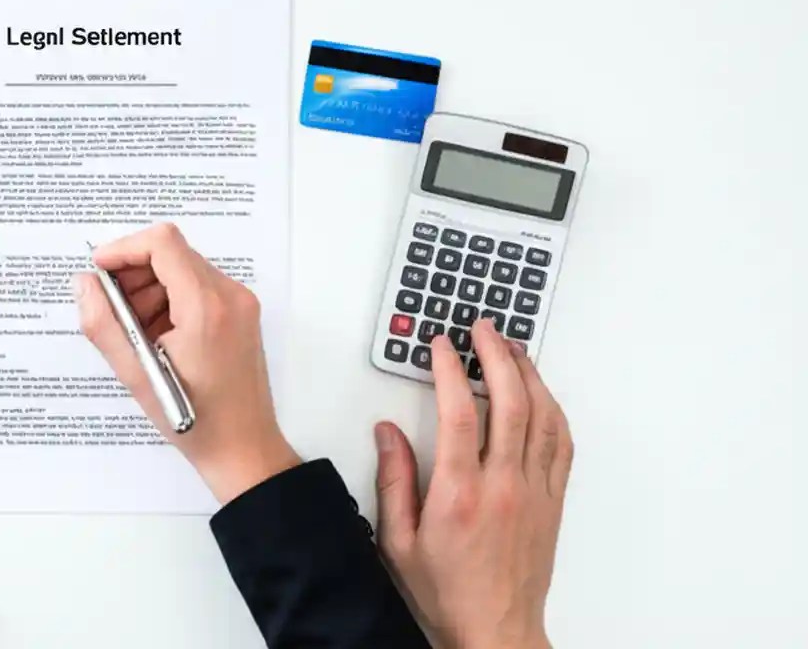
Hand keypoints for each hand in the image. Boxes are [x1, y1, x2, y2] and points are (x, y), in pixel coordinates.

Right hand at [73, 223, 299, 503]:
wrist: (243, 448)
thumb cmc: (197, 421)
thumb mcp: (136, 374)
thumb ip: (103, 324)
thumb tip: (84, 285)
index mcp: (207, 307)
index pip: (162, 244)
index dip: (123, 249)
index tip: (98, 270)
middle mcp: (230, 295)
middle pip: (172, 253)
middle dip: (134, 275)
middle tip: (112, 309)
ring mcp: (240, 303)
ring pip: (183, 269)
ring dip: (150, 290)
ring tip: (136, 333)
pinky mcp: (241, 314)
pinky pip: (198, 288)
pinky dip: (170, 301)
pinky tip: (157, 338)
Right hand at [374, 320, 572, 648]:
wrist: (496, 630)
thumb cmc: (447, 591)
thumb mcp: (397, 541)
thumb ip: (393, 480)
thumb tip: (387, 432)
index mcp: (459, 494)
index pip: (459, 413)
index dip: (451, 369)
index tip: (441, 346)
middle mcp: (503, 486)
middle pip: (510, 402)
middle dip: (496, 355)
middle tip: (483, 329)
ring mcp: (534, 491)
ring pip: (543, 416)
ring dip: (529, 374)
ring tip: (514, 347)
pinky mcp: (553, 501)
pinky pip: (562, 443)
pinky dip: (554, 409)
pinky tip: (542, 393)